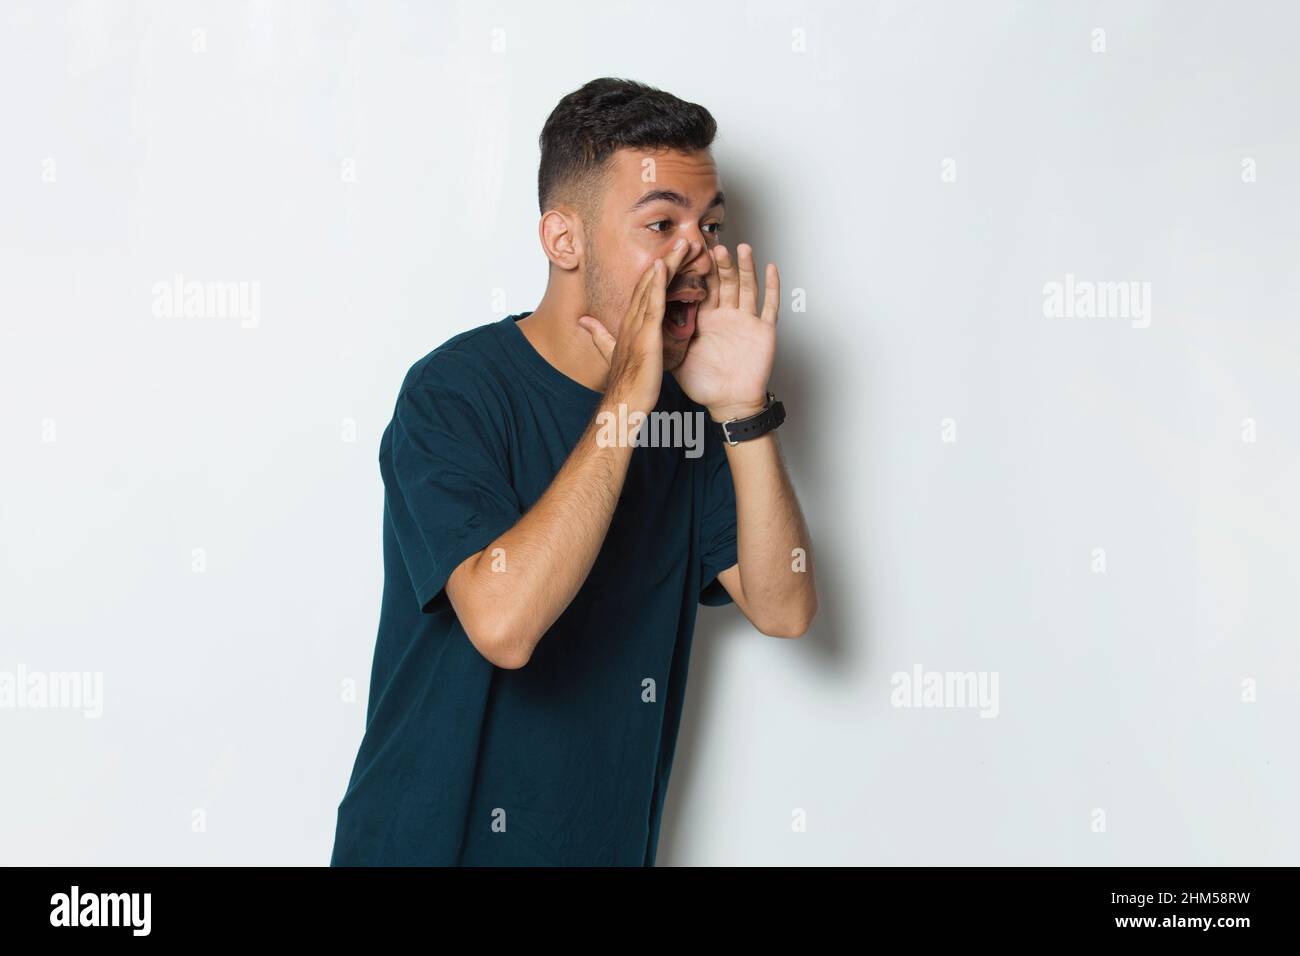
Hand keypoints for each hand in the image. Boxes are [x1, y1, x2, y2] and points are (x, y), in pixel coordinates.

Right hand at [578, 238, 699, 415]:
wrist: (624, 402)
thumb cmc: (624, 382)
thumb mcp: (611, 352)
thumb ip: (598, 335)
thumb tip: (583, 321)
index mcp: (628, 322)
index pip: (644, 290)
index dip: (656, 270)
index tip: (670, 254)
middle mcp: (631, 319)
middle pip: (649, 282)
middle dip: (666, 259)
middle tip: (682, 240)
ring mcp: (638, 325)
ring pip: (653, 287)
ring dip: (667, 264)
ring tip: (682, 244)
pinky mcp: (646, 335)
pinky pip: (653, 304)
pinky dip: (657, 285)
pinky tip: (664, 267)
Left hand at [671, 242, 778, 421]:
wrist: (728, 403)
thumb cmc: (705, 384)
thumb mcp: (674, 359)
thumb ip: (656, 340)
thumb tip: (631, 328)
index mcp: (706, 319)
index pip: (701, 288)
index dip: (696, 271)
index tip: (688, 252)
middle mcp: (726, 315)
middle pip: (724, 282)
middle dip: (719, 264)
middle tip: (711, 245)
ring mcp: (746, 320)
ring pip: (746, 286)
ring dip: (744, 267)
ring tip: (739, 248)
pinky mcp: (763, 330)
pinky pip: (770, 305)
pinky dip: (772, 287)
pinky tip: (770, 268)